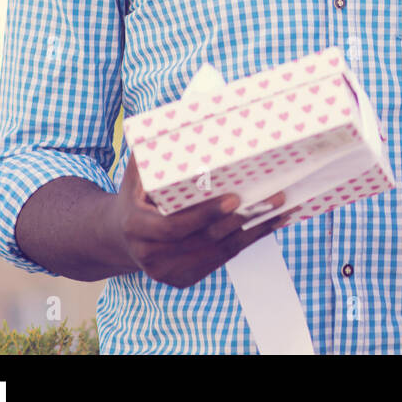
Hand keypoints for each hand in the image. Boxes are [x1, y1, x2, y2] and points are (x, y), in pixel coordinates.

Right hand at [107, 154, 292, 287]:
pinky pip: (221, 260)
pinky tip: (269, 225)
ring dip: (253, 232)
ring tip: (280, 210)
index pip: (175, 226)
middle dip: (242, 219)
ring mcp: (167, 272)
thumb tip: (177, 122)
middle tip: (274, 198)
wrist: (120, 237)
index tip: (234, 198)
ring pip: (219, 252)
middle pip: (205, 240)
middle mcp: (150, 256)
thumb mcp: (136, 174)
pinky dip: (247, 241)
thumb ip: (151, 153)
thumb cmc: (135, 196)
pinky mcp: (183, 279)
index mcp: (137, 228)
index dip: (206, 214)